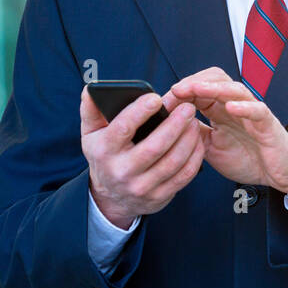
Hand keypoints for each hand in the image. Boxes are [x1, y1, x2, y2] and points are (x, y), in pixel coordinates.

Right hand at [80, 85, 206, 229]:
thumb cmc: (105, 156)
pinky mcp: (160, 196)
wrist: (112, 197)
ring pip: (173, 161)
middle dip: (174, 125)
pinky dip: (195, 156)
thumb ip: (91, 110)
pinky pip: (184, 175)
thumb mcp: (91, 134)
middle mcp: (122, 171)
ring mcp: (142, 187)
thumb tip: (90, 90)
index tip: (156, 97)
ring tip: (194, 121)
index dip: (140, 112)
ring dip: (188, 139)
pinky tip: (197, 140)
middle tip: (188, 107)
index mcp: (104, 151)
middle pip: (154, 147)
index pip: (123, 129)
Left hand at [170, 67, 287, 198]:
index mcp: (221, 110)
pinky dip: (244, 106)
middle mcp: (235, 106)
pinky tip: (230, 107)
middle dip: (194, 82)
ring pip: (234, 89)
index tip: (164, 100)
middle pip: (216, 79)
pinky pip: (257, 109)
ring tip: (196, 89)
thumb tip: (168, 125)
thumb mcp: (210, 148)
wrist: (278, 175)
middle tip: (176, 90)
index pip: (200, 89)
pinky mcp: (268, 123)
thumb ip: (193, 134)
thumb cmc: (248, 158)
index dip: (183, 91)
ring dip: (214, 88)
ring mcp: (252, 111)